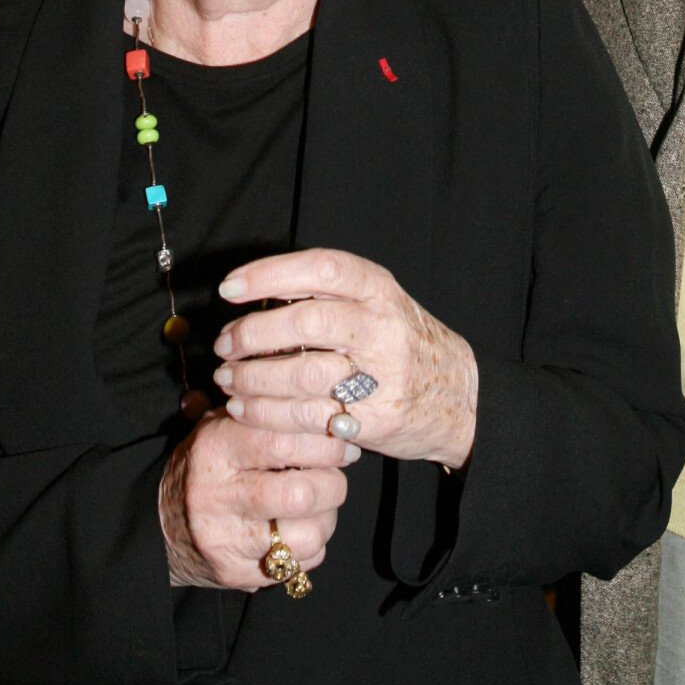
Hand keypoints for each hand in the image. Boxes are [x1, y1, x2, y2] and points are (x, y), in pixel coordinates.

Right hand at [158, 409, 355, 589]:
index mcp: (215, 447)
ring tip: (321, 504)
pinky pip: (299, 565)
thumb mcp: (221, 425)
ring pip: (306, 536)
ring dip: (327, 519)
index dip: (322, 442)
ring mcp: (225, 540)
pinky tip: (301, 529)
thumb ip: (264, 408)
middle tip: (337, 473)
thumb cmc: (208, 465)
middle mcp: (217, 495)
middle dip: (333, 483)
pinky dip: (313, 546)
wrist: (160, 526)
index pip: (280, 440)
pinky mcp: (235, 574)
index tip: (342, 440)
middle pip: (299, 493)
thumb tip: (321, 396)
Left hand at [213, 248, 477, 470]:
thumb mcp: (377, 302)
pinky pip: (308, 416)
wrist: (460, 396)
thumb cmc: (402, 342)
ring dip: (253, 378)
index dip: (269, 274)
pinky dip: (268, 414)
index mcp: (379, 289)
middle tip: (224, 344)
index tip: (229, 288)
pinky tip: (247, 409)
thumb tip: (254, 293)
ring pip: (302, 374)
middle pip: (306, 322)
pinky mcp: (374, 417)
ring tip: (229, 378)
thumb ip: (328, 293)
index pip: (321, 267)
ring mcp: (381, 374)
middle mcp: (382, 326)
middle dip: (253, 334)